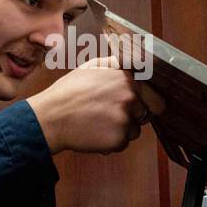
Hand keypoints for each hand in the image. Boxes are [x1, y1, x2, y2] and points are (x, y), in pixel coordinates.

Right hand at [26, 56, 147, 154]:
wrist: (51, 116)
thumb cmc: (68, 92)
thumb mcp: (92, 67)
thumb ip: (116, 64)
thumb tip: (132, 61)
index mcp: (127, 79)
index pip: (155, 97)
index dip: (148, 103)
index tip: (142, 108)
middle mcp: (130, 97)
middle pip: (144, 114)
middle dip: (131, 117)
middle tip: (109, 115)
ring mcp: (125, 118)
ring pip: (134, 131)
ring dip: (120, 130)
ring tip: (97, 123)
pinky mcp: (119, 139)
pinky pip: (122, 144)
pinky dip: (111, 143)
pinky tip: (94, 133)